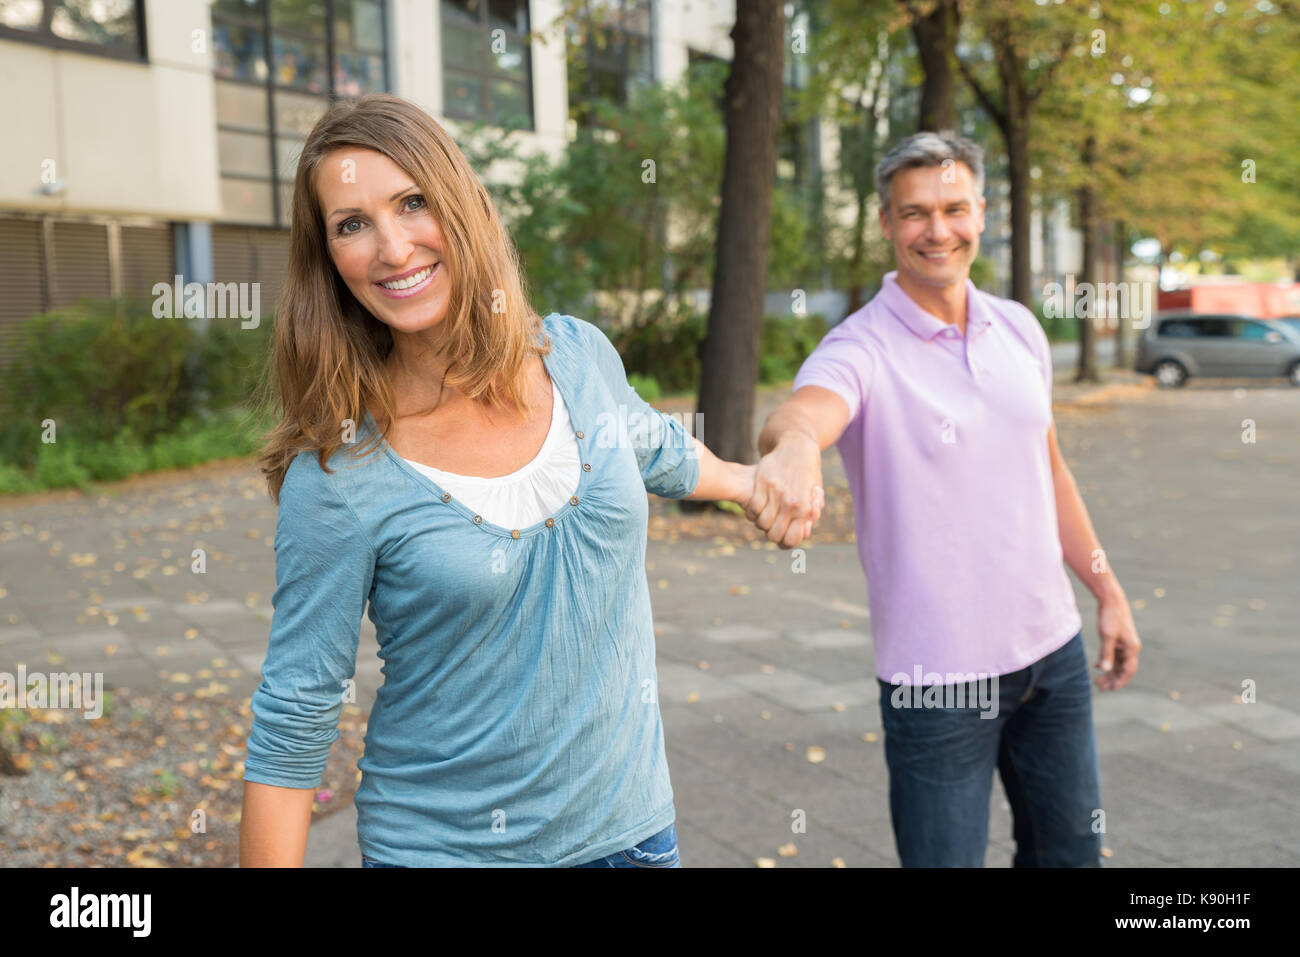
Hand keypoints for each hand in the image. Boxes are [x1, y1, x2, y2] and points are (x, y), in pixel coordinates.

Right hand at [745, 433, 824, 548]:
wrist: (797, 446)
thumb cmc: (809, 473)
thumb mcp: (815, 495)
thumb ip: (810, 515)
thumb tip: (804, 532)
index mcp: (804, 507)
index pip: (791, 540)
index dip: (787, 542)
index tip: (786, 536)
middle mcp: (789, 502)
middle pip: (773, 535)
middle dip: (773, 535)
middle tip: (775, 527)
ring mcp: (774, 492)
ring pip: (761, 524)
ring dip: (762, 524)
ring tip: (767, 516)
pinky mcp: (761, 483)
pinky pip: (752, 509)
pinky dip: (753, 513)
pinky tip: (759, 508)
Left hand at [1094, 592, 1139, 690]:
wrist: (1111, 599)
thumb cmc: (1110, 617)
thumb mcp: (1107, 636)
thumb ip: (1106, 654)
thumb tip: (1104, 670)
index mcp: (1132, 648)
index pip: (1128, 671)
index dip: (1120, 682)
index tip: (1109, 689)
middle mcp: (1131, 648)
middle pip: (1123, 670)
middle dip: (1113, 680)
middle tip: (1099, 687)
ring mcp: (1125, 644)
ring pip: (1119, 664)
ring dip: (1109, 673)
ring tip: (1097, 681)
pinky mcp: (1118, 640)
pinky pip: (1115, 657)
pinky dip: (1107, 663)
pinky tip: (1097, 667)